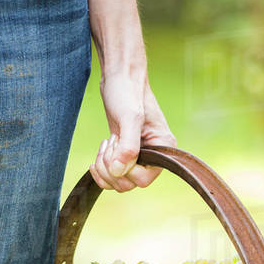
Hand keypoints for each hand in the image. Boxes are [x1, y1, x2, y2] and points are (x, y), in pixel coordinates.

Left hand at [90, 72, 175, 191]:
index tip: (118, 144)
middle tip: (108, 143)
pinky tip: (100, 152)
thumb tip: (118, 172)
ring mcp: (138, 157)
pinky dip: (101, 168)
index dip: (124, 169)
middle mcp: (153, 156)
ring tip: (106, 143)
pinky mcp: (124, 154)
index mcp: (163, 149)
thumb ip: (128, 147)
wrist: (119, 78)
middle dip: (110, 168)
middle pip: (128, 184)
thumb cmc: (128, 93)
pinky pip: (112, 175)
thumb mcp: (130, 118)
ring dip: (104, 167)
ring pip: (118, 182)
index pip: (143, 180)